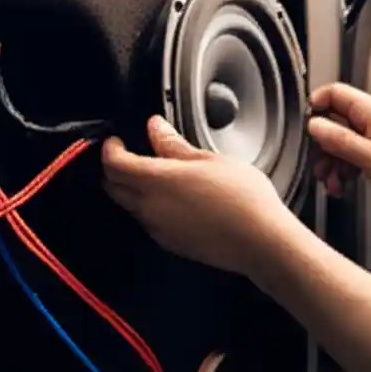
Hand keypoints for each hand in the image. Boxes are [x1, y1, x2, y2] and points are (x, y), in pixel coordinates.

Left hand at [102, 115, 297, 275]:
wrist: (260, 241)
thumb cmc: (242, 198)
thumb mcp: (209, 159)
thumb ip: (174, 144)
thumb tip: (156, 128)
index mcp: (156, 180)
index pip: (114, 163)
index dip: (110, 148)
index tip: (116, 140)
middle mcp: (149, 207)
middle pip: (113, 187)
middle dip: (114, 169)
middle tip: (128, 155)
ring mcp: (158, 228)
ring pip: (130, 206)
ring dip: (132, 189)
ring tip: (156, 175)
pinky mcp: (171, 243)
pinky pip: (148, 222)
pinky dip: (150, 207)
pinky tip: (175, 199)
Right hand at [307, 83, 370, 212]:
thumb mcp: (370, 157)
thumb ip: (339, 140)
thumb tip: (314, 126)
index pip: (334, 92)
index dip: (315, 106)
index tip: (305, 129)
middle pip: (335, 120)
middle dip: (323, 145)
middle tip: (320, 167)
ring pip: (344, 141)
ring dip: (333, 162)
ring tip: (334, 184)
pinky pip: (356, 154)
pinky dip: (347, 169)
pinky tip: (345, 186)